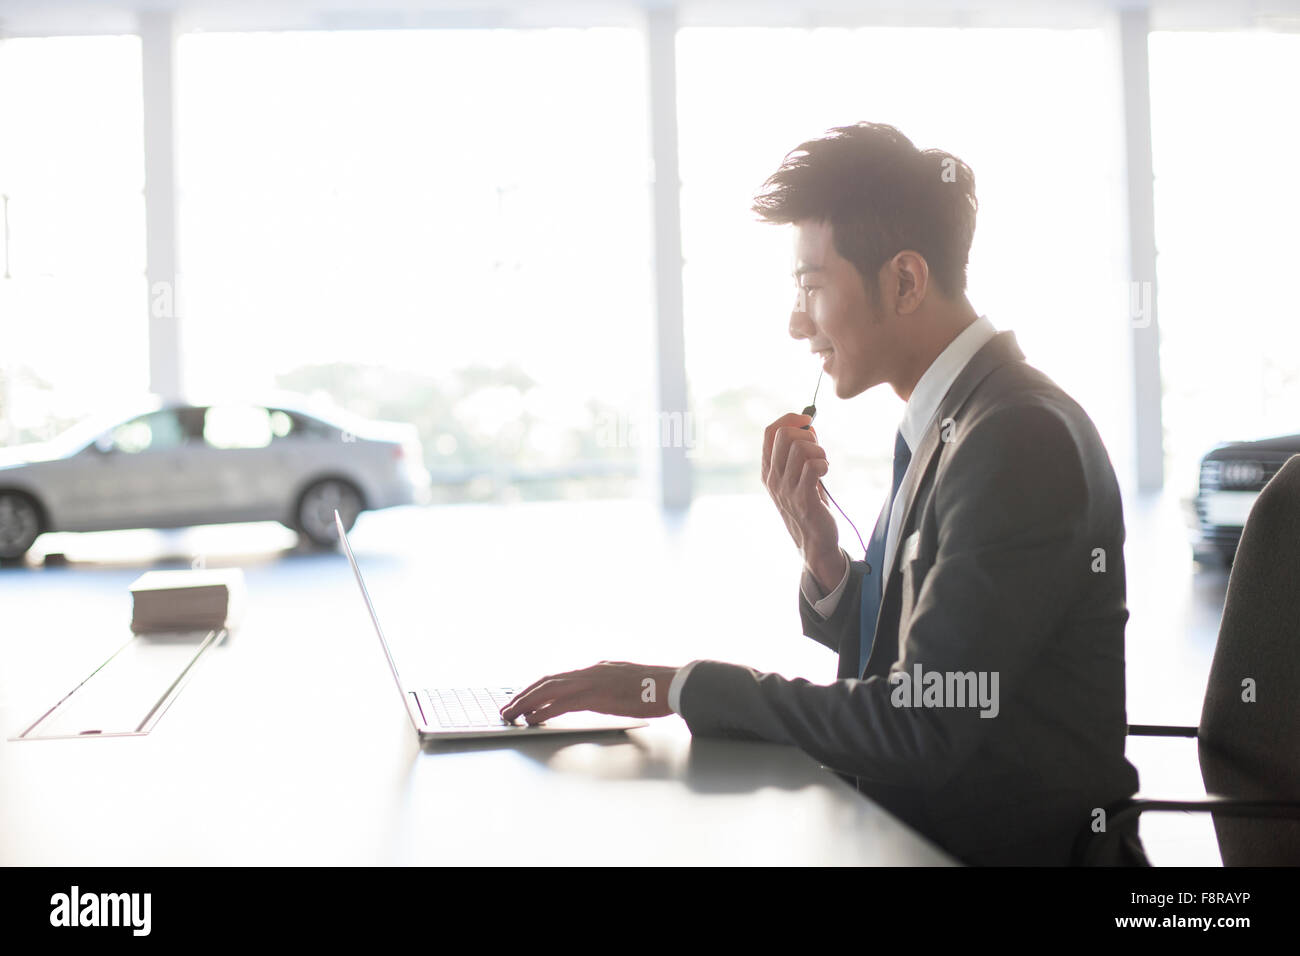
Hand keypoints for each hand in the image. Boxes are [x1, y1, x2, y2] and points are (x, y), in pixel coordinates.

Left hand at [500, 662, 678, 724]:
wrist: (674, 684)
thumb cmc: (656, 689)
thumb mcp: (626, 685)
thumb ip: (607, 689)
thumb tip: (595, 698)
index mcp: (597, 669)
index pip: (559, 678)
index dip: (537, 688)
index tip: (521, 698)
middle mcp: (591, 671)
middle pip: (548, 681)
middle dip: (524, 694)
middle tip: (507, 708)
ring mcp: (593, 681)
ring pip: (550, 689)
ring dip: (527, 701)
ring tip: (511, 713)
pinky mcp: (598, 695)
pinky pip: (564, 703)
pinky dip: (545, 710)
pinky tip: (533, 718)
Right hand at [762, 412, 841, 589]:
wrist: (814, 542)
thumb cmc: (810, 505)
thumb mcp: (798, 476)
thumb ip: (801, 451)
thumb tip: (808, 425)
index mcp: (768, 470)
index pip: (769, 432)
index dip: (789, 419)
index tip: (807, 419)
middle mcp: (773, 478)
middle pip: (784, 435)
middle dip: (807, 434)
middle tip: (818, 449)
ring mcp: (786, 489)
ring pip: (800, 449)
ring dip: (819, 451)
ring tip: (823, 464)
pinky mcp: (803, 498)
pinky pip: (813, 466)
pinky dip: (823, 464)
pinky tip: (825, 474)